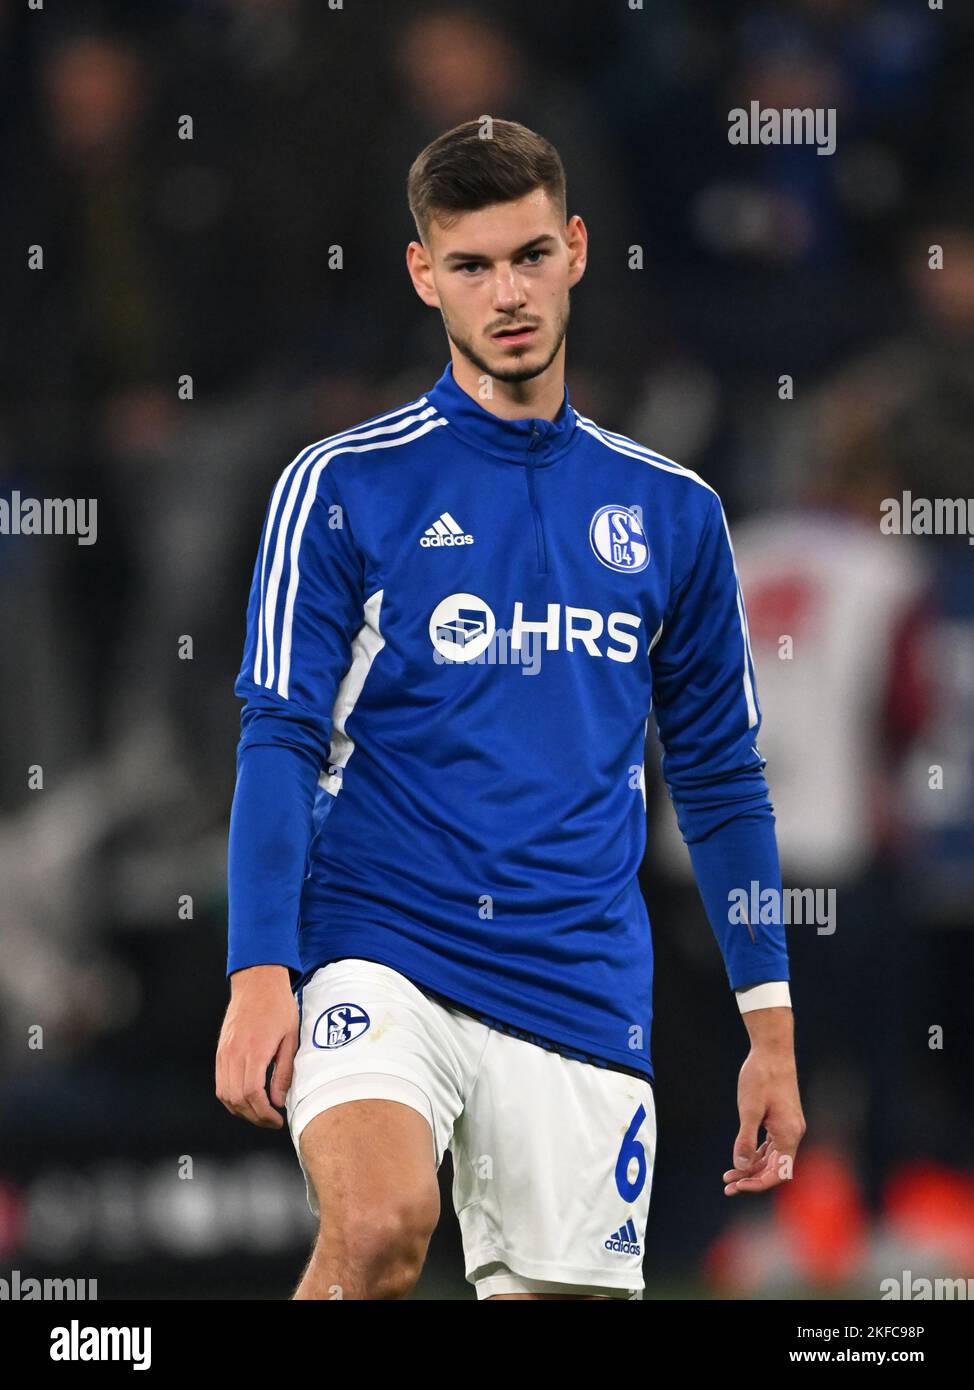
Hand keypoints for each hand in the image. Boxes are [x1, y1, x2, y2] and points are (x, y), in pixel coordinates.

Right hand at [215, 964, 298, 1127]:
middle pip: (236, 1099)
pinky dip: (231, 1097)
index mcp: (254, 1050)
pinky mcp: (221, 1051)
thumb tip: (278, 1101)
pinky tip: (247, 1099)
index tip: (277, 1119)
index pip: (251, 1094)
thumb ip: (283, 1071)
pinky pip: (221, 1083)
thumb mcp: (290, 1037)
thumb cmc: (278, 1006)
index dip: (264, 1113)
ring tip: (260, 1112)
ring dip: (241, 1110)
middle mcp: (234, 1054)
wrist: (257, 981)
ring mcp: (224, 1053)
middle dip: (254, 1116)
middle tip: (271, 1120)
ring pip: (224, 1094)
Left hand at [723, 1035, 805, 1194]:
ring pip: (772, 1158)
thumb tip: (740, 1166)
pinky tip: (741, 1159)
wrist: (772, 1050)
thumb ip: (745, 1139)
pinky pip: (771, 1146)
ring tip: (729, 1175)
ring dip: (752, 1168)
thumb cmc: (761, 1076)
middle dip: (751, 1179)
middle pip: (774, 1169)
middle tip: (727, 1186)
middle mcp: (793, 1134)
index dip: (757, 1184)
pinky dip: (756, 1154)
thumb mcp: (749, 1109)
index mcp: (789, 1134)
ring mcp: (788, 1127)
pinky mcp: (782, 1120)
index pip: (777, 1173)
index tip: (736, 1186)